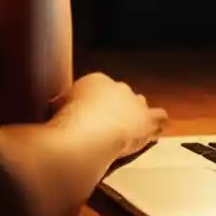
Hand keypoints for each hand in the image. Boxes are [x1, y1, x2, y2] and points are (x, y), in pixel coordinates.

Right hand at [50, 72, 168, 158]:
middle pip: (121, 94)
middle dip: (117, 107)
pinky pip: (159, 118)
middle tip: (107, 127)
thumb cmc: (66, 122)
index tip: (90, 117)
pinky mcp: (147, 120)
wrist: (88, 134)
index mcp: (95, 80)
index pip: (100, 88)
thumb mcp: (57, 109)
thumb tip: (59, 108)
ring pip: (140, 104)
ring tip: (131, 131)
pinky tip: (154, 134)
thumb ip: (64, 106)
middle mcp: (118, 87)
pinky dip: (156, 125)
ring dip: (136, 115)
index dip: (96, 103)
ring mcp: (134, 102)